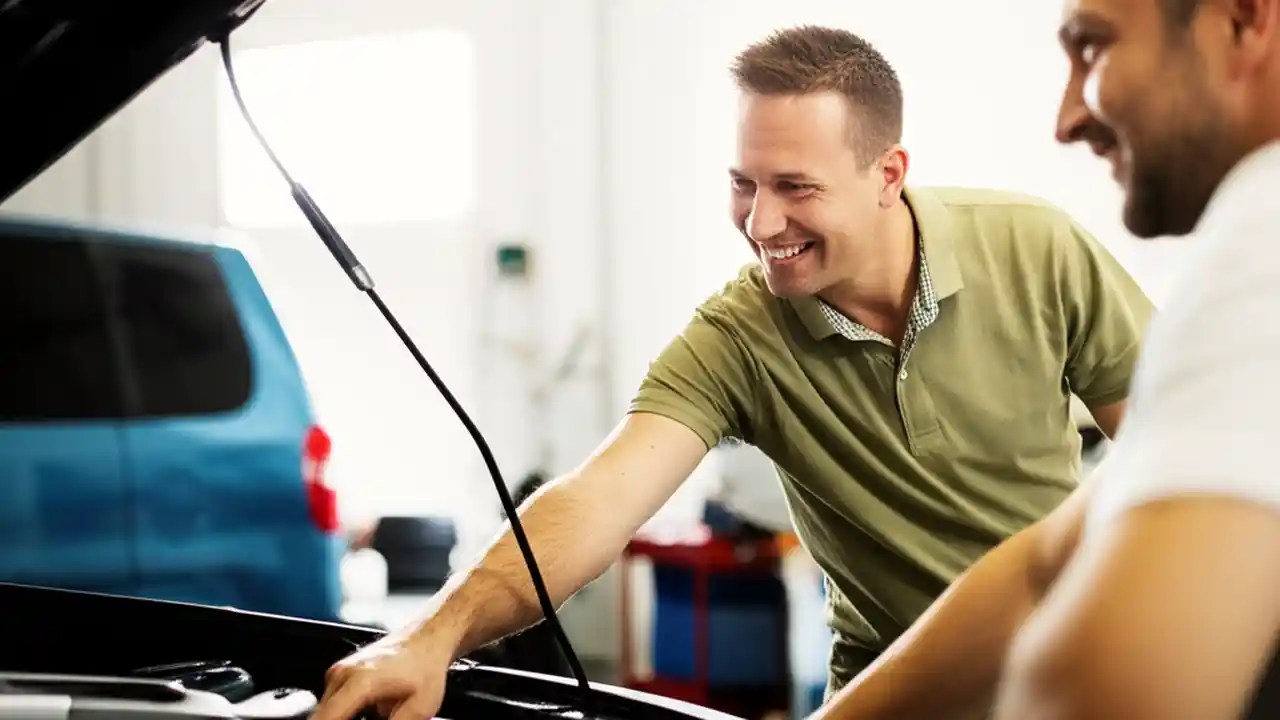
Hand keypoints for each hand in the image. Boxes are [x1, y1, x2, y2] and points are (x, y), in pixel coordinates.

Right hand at [313, 632, 452, 719]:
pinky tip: (363, 715)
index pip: (326, 719)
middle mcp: (343, 673)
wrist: (427, 640)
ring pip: (324, 711)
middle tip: (370, 719)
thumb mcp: (418, 710)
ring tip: (372, 715)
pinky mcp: (339, 673)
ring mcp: (338, 671)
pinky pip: (329, 703)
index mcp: (361, 682)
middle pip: (321, 716)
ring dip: (340, 719)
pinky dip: (341, 713)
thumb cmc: (425, 668)